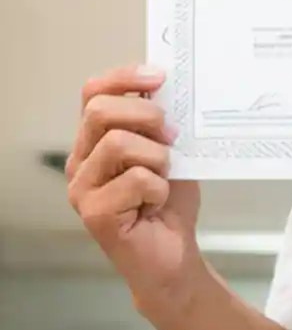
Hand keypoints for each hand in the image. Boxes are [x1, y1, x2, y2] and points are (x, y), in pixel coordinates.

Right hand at [66, 64, 204, 318]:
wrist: (173, 253)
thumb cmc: (168, 201)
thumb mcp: (169, 150)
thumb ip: (160, 123)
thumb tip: (167, 86)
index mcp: (95, 140)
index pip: (93, 92)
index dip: (123, 77)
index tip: (159, 76)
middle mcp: (80, 160)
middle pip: (101, 111)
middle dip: (145, 114)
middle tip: (171, 135)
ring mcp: (82, 187)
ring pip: (119, 143)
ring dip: (157, 156)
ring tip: (164, 176)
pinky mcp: (94, 212)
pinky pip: (136, 179)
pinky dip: (159, 187)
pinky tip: (157, 202)